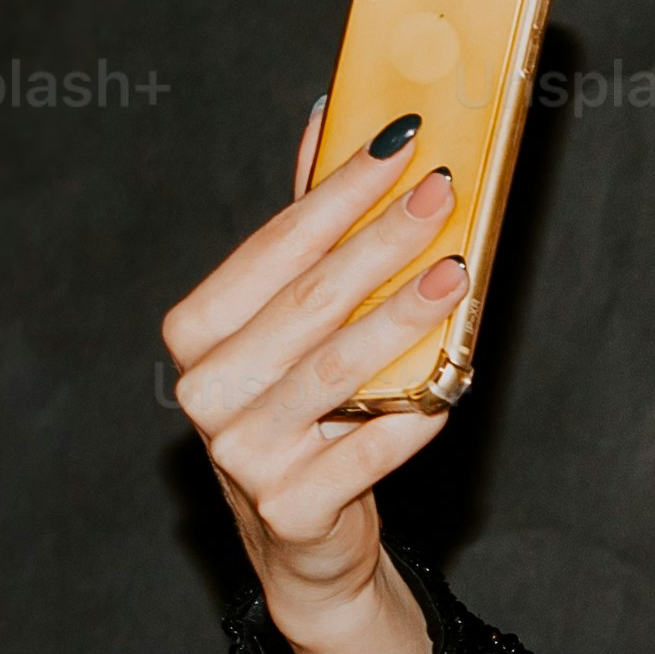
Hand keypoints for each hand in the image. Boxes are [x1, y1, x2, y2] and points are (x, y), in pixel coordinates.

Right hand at [161, 96, 475, 653]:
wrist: (303, 536)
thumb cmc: (303, 409)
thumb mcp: (292, 319)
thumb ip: (305, 226)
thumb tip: (328, 117)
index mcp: (197, 333)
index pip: (274, 248)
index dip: (338, 193)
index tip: (399, 143)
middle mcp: (205, 390)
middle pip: (309, 304)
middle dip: (380, 242)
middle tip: (441, 194)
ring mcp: (243, 455)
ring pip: (337, 371)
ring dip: (405, 318)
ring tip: (458, 273)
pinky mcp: (290, 507)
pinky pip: (367, 450)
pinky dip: (413, 414)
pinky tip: (454, 380)